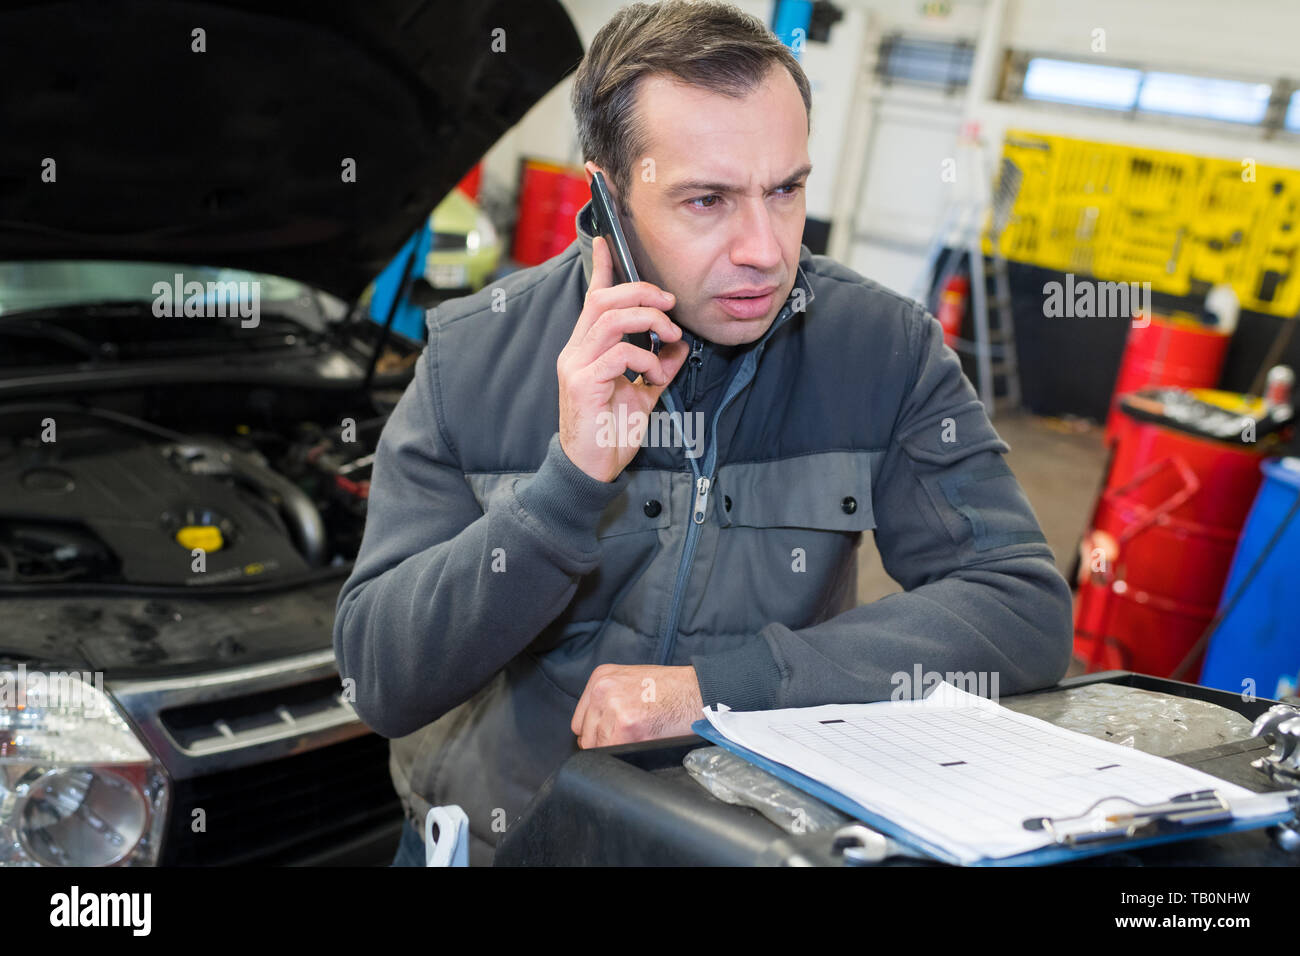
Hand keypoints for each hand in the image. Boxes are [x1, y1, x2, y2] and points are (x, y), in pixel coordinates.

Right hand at [557, 236, 690, 482]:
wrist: (591, 470)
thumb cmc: (611, 433)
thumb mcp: (643, 394)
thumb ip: (659, 367)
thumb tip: (680, 345)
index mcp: (586, 348)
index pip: (592, 298)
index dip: (601, 267)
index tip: (609, 242)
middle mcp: (575, 351)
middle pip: (604, 300)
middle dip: (642, 292)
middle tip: (671, 303)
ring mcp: (575, 366)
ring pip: (611, 319)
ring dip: (649, 321)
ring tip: (669, 336)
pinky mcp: (582, 383)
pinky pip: (618, 354)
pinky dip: (646, 357)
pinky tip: (655, 374)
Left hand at [571, 663, 704, 748]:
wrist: (698, 691)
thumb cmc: (671, 688)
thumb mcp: (631, 681)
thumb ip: (608, 699)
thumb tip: (594, 729)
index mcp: (601, 677)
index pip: (581, 720)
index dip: (597, 732)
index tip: (611, 735)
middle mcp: (603, 690)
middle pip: (587, 735)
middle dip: (605, 742)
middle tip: (631, 738)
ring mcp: (613, 708)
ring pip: (597, 747)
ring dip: (617, 748)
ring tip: (640, 736)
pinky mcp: (626, 727)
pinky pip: (612, 752)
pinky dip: (625, 754)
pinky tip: (643, 741)